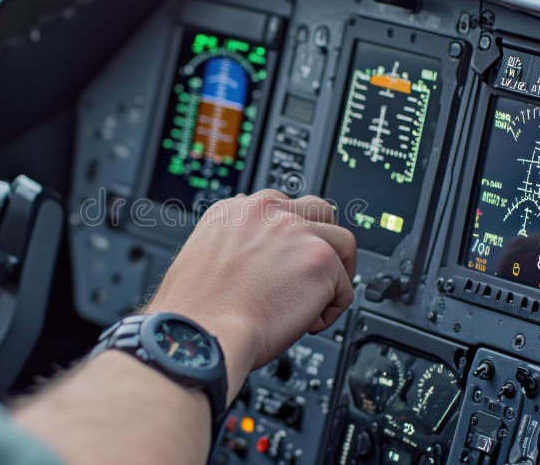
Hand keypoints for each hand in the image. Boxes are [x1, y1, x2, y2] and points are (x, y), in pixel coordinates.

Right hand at [145, 189, 355, 400]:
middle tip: (313, 274)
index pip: (277, 207)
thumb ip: (230, 248)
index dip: (288, 237)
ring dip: (336, 272)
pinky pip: (345, 287)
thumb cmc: (193, 313)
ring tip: (320, 300)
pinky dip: (333, 309)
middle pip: (316, 211)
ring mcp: (296, 232)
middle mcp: (265, 213)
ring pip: (341, 241)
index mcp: (233, 211)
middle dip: (320, 241)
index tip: (288, 259)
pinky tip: (308, 324)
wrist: (200, 332)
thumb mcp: (199, 261)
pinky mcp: (319, 259)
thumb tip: (248, 263)